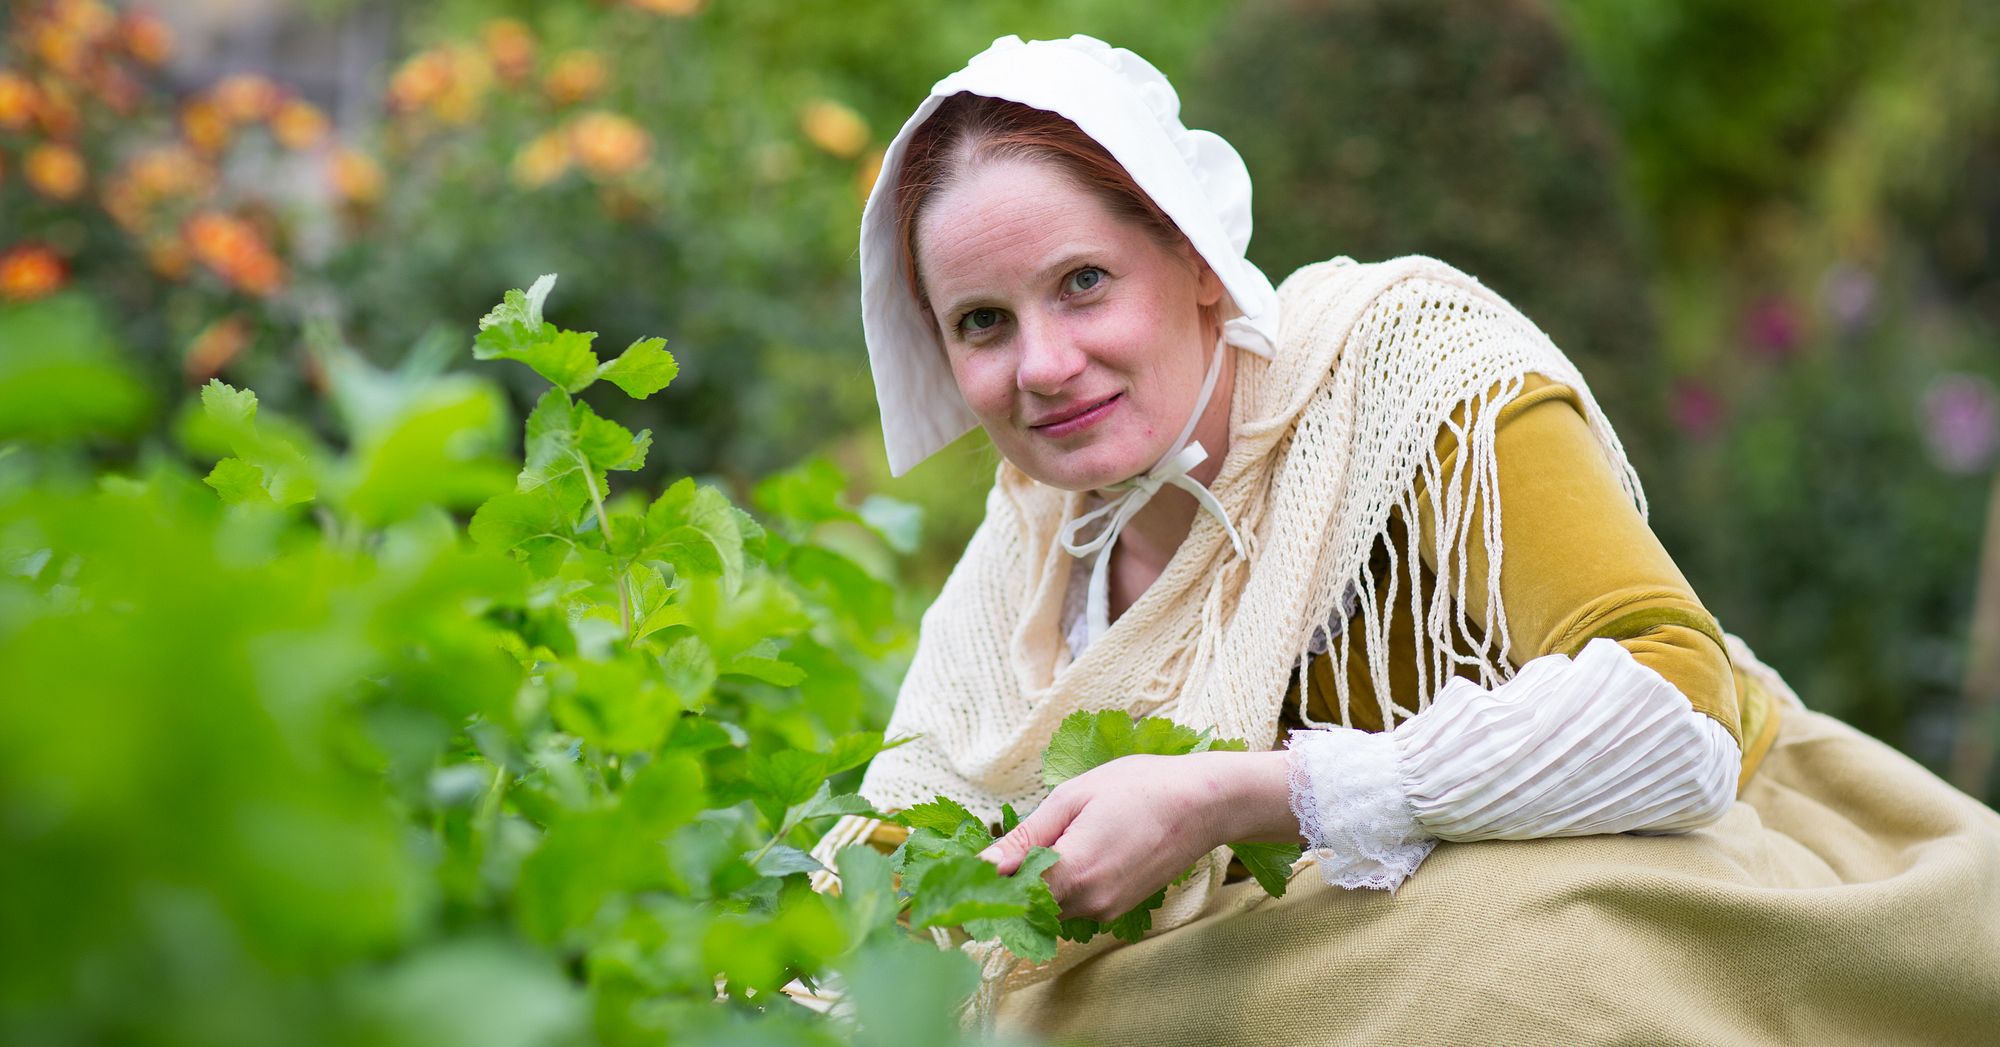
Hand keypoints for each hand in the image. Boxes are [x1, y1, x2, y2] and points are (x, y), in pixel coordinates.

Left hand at [977, 749, 1296, 920]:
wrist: (1205, 805)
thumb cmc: (1140, 787)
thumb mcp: (1074, 797)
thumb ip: (1027, 837)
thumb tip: (982, 864)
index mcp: (1071, 871)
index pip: (1005, 893)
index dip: (979, 883)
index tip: (956, 874)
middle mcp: (1087, 902)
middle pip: (1023, 906)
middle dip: (1002, 885)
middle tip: (983, 857)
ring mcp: (1104, 910)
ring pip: (1047, 909)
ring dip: (1030, 886)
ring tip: (1027, 849)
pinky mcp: (1117, 909)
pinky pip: (1072, 906)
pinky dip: (1057, 888)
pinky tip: (1062, 855)